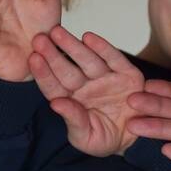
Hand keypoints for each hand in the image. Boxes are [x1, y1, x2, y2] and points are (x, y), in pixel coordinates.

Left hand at [29, 27, 144, 156]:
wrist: (137, 135)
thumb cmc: (104, 138)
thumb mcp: (86, 137)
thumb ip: (73, 119)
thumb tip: (55, 104)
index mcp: (71, 101)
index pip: (53, 86)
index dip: (43, 73)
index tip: (33, 59)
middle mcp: (85, 86)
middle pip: (66, 69)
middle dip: (53, 54)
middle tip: (39, 39)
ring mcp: (105, 78)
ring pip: (86, 60)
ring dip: (72, 46)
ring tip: (57, 32)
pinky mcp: (126, 73)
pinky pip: (113, 58)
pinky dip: (102, 47)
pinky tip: (88, 37)